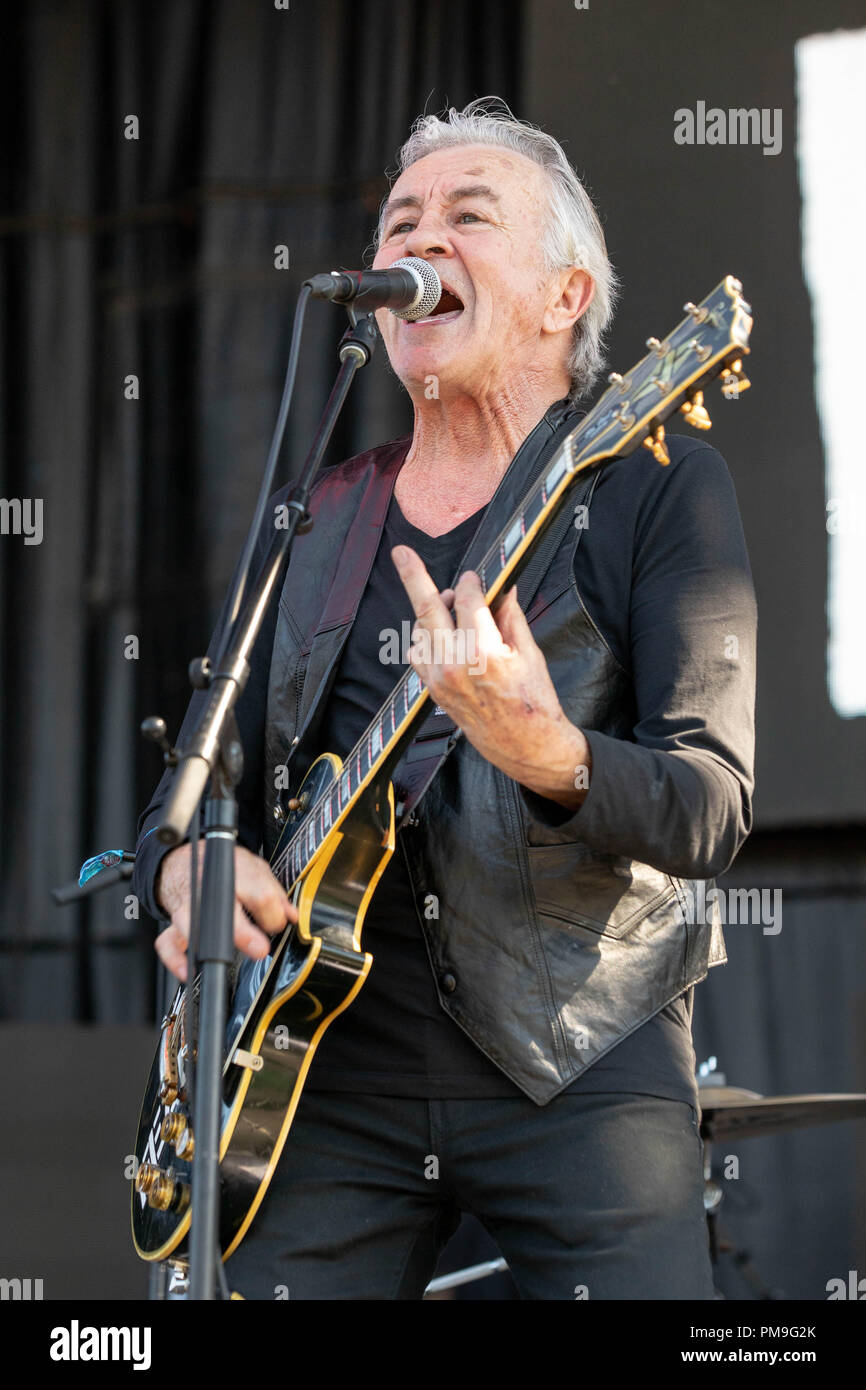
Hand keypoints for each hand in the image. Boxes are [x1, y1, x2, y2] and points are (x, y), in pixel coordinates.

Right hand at [154, 843, 297, 981]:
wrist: (185, 860)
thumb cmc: (223, 867)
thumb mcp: (255, 869)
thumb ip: (274, 892)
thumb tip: (291, 916)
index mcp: (236, 872)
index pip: (260, 894)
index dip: (273, 914)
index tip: (277, 924)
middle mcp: (210, 887)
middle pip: (225, 909)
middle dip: (244, 932)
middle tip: (259, 948)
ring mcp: (190, 904)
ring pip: (192, 923)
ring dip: (210, 944)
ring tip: (224, 960)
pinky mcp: (174, 921)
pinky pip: (168, 942)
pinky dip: (175, 958)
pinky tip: (188, 971)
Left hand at [391, 546, 591, 807]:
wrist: (525, 745)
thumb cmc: (534, 700)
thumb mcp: (530, 653)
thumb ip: (510, 617)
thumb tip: (502, 588)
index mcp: (483, 650)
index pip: (466, 599)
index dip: (471, 582)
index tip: (475, 576)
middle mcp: (454, 663)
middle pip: (428, 608)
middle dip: (413, 575)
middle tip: (401, 552)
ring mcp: (439, 678)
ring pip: (420, 630)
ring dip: (431, 612)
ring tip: (449, 608)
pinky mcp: (433, 690)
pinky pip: (418, 653)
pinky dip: (425, 637)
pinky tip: (442, 634)